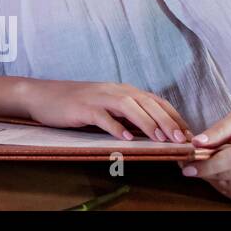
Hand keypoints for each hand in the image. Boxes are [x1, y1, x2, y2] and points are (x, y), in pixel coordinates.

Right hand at [22, 79, 192, 141]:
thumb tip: (153, 131)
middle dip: (167, 121)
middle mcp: (114, 90)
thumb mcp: (106, 105)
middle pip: (146, 103)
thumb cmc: (75, 103)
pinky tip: (126, 139)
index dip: (174, 116)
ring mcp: (98, 97)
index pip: (155, 101)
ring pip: (129, 107)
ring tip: (161, 139)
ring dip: (147, 123)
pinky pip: (103, 117)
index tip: (188, 133)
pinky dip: (116, 127)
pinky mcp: (83, 107)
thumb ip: (127, 114)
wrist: (42, 96)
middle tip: (182, 139)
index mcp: (122, 90)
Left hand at [181, 111, 230, 206]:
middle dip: (205, 169)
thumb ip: (219, 129)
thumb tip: (197, 142)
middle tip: (189, 163)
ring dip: (212, 177)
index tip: (188, 167)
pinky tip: (223, 174)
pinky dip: (222, 185)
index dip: (209, 163)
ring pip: (229, 186)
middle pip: (230, 174)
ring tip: (209, 165)